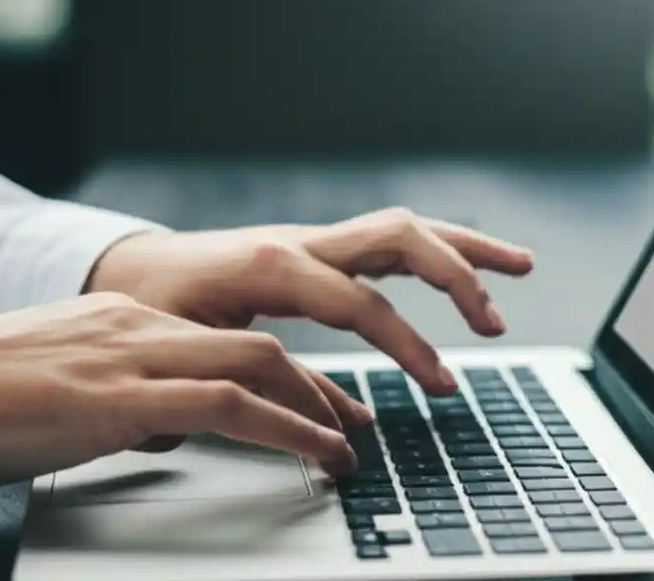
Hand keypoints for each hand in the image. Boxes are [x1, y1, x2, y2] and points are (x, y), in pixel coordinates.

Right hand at [0, 293, 367, 488]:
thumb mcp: (67, 386)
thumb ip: (125, 394)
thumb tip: (166, 426)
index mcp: (130, 320)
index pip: (230, 341)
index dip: (289, 374)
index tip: (326, 403)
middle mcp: (142, 326)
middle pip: (259, 346)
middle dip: (318, 386)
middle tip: (354, 424)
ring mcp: (134, 356)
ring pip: (256, 366)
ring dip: (315, 408)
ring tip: (347, 447)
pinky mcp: (122, 397)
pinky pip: (227, 408)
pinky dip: (284, 428)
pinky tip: (316, 451)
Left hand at [86, 208, 533, 394]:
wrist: (132, 271)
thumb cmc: (156, 312)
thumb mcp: (194, 353)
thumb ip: (266, 386)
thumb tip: (333, 426)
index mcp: (273, 266)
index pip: (362, 303)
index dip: (409, 346)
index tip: (441, 386)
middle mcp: (302, 242)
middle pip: (399, 238)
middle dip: (456, 275)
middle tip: (492, 322)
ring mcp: (316, 239)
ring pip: (405, 228)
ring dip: (465, 246)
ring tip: (521, 266)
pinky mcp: (323, 248)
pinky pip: (391, 240)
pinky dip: (438, 248)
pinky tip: (471, 265)